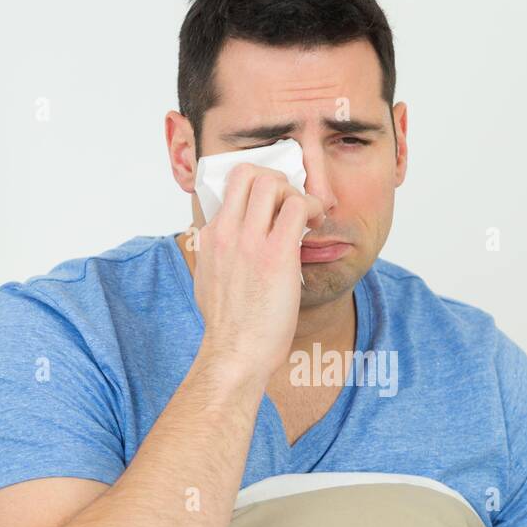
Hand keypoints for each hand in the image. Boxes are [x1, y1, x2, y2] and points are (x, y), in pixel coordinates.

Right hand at [192, 162, 323, 384]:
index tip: (274, 204)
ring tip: (307, 214)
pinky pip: (298, 207)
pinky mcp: (276, 255)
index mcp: (211, 237)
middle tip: (291, 201)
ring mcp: (249, 242)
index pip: (230, 186)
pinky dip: (313, 207)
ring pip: (272, 183)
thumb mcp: (209, 280)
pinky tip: (317, 223)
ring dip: (296, 191)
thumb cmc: (228, 327)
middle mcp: (226, 232)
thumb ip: (217, 256)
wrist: (235, 353)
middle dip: (276, 179)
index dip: (257, 187)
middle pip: (248, 173)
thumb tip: (227, 247)